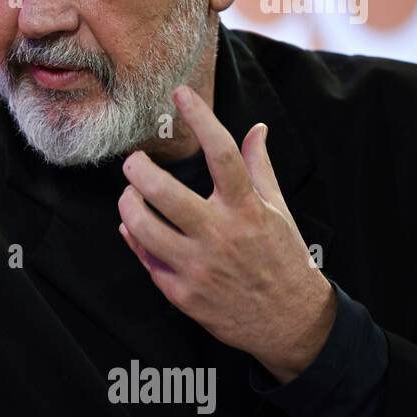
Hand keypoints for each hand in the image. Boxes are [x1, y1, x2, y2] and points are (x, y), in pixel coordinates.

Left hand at [116, 84, 335, 382]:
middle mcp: (221, 235)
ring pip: (143, 228)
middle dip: (138, 170)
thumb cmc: (280, 258)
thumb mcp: (277, 210)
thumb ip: (259, 168)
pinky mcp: (182, 294)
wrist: (289, 322)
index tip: (180, 93)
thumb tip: (257, 128)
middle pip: (165, 193)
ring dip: (127, 205)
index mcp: (247, 209)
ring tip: (129, 195)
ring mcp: (198, 266)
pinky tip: (135, 227)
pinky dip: (135, 238)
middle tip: (133, 161)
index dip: (200, 118)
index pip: (221, 154)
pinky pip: (145, 258)